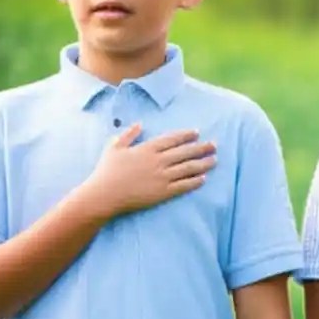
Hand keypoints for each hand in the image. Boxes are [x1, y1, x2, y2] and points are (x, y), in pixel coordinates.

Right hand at [79, 123, 215, 219]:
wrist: (104, 195)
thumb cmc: (107, 171)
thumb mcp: (114, 147)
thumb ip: (128, 134)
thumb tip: (139, 124)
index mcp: (147, 149)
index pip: (172, 139)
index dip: (186, 135)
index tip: (197, 133)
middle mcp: (158, 161)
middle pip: (185, 152)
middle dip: (201, 147)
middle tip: (214, 145)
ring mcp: (162, 177)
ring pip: (188, 168)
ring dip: (203, 163)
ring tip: (214, 160)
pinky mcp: (163, 192)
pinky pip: (183, 186)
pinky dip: (195, 181)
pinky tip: (204, 178)